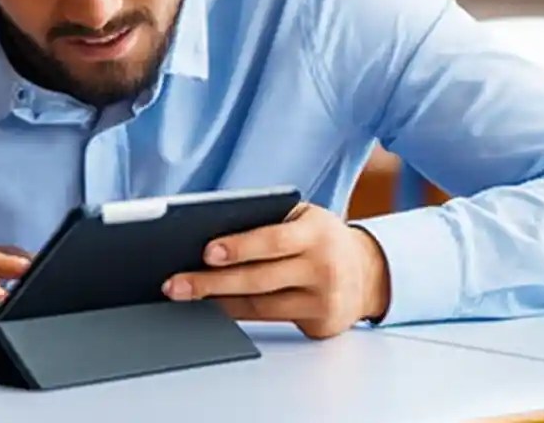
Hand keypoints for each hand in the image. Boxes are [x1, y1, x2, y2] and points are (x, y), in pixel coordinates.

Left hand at [161, 203, 390, 338]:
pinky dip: (237, 314)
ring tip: (185, 296)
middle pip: (259, 278)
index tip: (206, 252)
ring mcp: (324, 299)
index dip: (239, 247)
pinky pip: (269, 321)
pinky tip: (212, 308)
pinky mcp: (320, 324)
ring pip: (261, 304)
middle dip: (211, 282)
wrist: (368, 271)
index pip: (273, 240)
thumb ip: (267, 222)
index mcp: (317, 231)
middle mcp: (324, 266)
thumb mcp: (303, 219)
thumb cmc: (320, 238)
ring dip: (217, 301)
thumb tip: (207, 236)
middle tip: (175, 284)